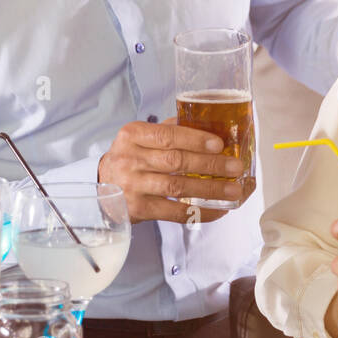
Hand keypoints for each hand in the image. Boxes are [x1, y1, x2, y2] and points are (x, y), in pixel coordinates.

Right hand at [97, 117, 252, 222]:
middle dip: (209, 164)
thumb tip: (210, 126)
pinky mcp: (138, 209)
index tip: (219, 144)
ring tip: (233, 190)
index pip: (167, 135)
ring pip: (177, 186)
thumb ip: (169, 130)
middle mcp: (129, 159)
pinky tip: (217, 209)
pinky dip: (198, 211)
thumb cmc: (131, 157)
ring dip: (209, 189)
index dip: (195, 140)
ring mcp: (132, 186)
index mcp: (132, 135)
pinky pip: (174, 212)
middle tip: (235, 167)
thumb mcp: (141, 137)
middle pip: (175, 161)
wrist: (102, 186)